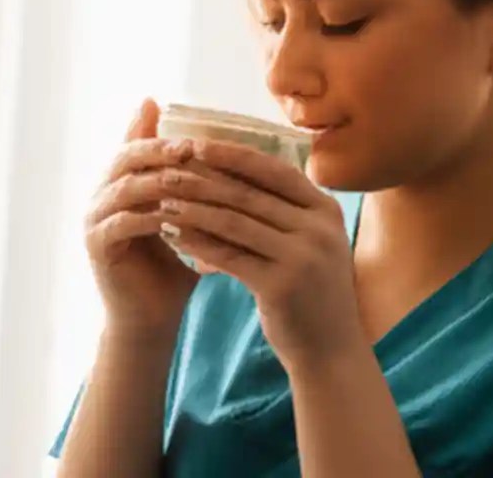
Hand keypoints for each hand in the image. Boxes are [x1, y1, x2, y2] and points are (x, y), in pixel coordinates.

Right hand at [84, 98, 200, 335]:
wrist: (152, 318)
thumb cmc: (174, 267)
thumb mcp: (187, 220)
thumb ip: (192, 188)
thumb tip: (227, 151)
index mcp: (121, 184)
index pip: (137, 144)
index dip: (163, 134)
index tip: (196, 130)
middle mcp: (102, 195)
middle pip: (126, 157)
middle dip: (161, 149)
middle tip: (191, 146)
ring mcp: (95, 219)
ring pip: (126, 186)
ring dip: (160, 179)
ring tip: (192, 174)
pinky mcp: (98, 245)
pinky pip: (124, 221)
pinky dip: (152, 215)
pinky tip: (180, 215)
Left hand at [154, 139, 366, 371]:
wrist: (331, 350)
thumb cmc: (312, 292)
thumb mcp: (309, 244)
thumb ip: (283, 211)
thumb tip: (232, 172)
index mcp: (326, 209)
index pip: (273, 170)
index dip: (232, 155)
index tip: (196, 143)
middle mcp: (318, 228)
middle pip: (249, 192)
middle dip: (203, 177)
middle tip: (166, 168)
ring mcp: (302, 256)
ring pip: (234, 221)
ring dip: (193, 207)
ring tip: (162, 198)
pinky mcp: (281, 285)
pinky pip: (228, 255)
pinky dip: (196, 242)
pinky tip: (172, 234)